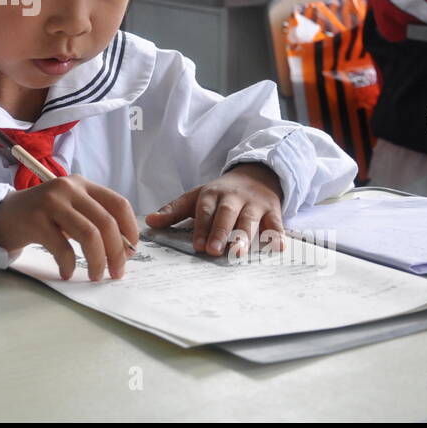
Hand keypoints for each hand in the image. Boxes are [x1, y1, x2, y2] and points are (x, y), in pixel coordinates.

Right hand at [0, 175, 138, 280]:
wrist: (2, 215)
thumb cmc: (43, 217)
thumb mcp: (71, 210)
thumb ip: (94, 221)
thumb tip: (124, 249)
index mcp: (83, 184)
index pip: (119, 204)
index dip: (130, 230)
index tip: (131, 252)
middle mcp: (69, 188)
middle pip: (106, 222)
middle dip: (116, 252)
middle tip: (116, 272)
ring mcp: (51, 202)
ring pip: (89, 235)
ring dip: (97, 261)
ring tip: (95, 276)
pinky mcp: (35, 219)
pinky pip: (62, 247)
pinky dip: (68, 264)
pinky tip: (66, 272)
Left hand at [145, 163, 285, 257]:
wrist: (256, 174)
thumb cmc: (221, 193)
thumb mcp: (197, 197)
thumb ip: (174, 210)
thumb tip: (149, 221)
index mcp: (212, 194)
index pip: (204, 210)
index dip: (201, 227)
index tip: (196, 246)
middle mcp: (233, 197)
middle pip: (226, 214)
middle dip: (220, 232)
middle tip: (214, 251)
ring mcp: (254, 203)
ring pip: (249, 219)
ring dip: (244, 236)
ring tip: (238, 253)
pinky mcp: (272, 210)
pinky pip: (275, 222)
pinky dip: (277, 234)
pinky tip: (277, 247)